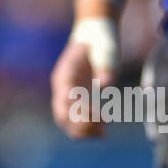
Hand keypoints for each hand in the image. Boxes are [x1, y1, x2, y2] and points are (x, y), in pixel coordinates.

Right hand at [50, 24, 117, 138]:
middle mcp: (63, 87)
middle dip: (79, 126)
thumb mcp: (106, 51)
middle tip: (101, 129)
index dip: (80, 111)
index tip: (101, 115)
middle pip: (62, 115)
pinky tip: (103, 130)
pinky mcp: (77, 99)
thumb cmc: (100, 41)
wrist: (94, 34)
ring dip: (82, 130)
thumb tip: (105, 86)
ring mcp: (68, 94)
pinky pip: (76, 118)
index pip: (65, 99)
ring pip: (66, 120)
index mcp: (65, 74)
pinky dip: (87, 127)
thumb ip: (105, 68)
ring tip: (103, 133)